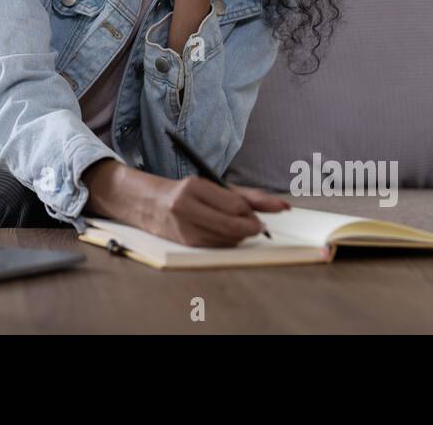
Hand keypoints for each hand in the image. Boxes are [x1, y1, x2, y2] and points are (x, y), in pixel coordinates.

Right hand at [141, 176, 290, 247]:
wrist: (150, 204)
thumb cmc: (188, 193)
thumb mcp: (215, 186)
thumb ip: (249, 195)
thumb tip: (282, 207)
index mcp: (194, 187)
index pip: (235, 205)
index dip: (252, 212)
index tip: (257, 213)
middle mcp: (186, 207)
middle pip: (233, 225)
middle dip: (251, 226)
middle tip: (257, 224)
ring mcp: (185, 228)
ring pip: (229, 238)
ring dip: (240, 234)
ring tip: (234, 223)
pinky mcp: (187, 244)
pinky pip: (220, 247)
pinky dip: (229, 240)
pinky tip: (222, 231)